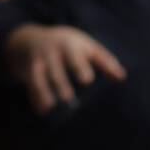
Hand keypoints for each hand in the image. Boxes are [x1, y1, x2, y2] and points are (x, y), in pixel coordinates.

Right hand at [5, 23, 126, 114]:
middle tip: (68, 98)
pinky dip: (35, 98)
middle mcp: (50, 53)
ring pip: (38, 77)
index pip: (74, 57)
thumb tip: (121, 78)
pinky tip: (42, 111)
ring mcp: (37, 62)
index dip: (80, 67)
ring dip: (43, 91)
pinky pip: (30, 86)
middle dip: (60, 82)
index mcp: (69, 45)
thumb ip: (104, 62)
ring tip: (51, 106)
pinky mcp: (27, 73)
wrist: (28, 38)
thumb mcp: (86, 47)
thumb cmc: (68, 45)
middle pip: (55, 69)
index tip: (87, 80)